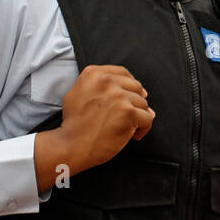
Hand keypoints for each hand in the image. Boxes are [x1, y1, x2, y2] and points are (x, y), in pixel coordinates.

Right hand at [35, 65, 153, 189]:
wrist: (72, 146)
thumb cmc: (74, 125)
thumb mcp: (77, 93)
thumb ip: (98, 85)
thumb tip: (136, 92)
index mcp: (94, 74)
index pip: (123, 73)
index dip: (130, 86)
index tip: (131, 97)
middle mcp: (107, 81)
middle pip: (136, 87)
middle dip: (134, 103)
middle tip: (126, 117)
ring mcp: (118, 96)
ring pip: (143, 103)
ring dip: (138, 117)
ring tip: (126, 128)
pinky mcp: (128, 112)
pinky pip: (148, 118)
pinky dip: (143, 129)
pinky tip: (133, 135)